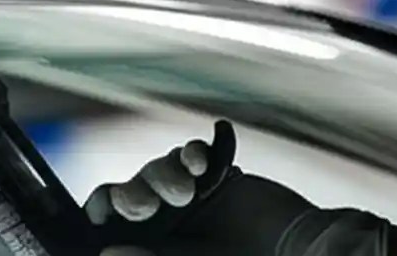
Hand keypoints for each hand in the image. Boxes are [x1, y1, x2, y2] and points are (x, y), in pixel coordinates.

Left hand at [87, 123, 388, 255]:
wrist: (296, 248)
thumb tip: (105, 252)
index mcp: (149, 240)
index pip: (107, 217)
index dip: (100, 208)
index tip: (104, 211)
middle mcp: (161, 216)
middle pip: (128, 189)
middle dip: (132, 194)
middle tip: (145, 206)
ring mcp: (186, 192)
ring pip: (156, 168)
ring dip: (163, 173)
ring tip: (185, 190)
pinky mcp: (209, 172)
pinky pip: (186, 151)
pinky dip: (188, 151)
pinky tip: (197, 161)